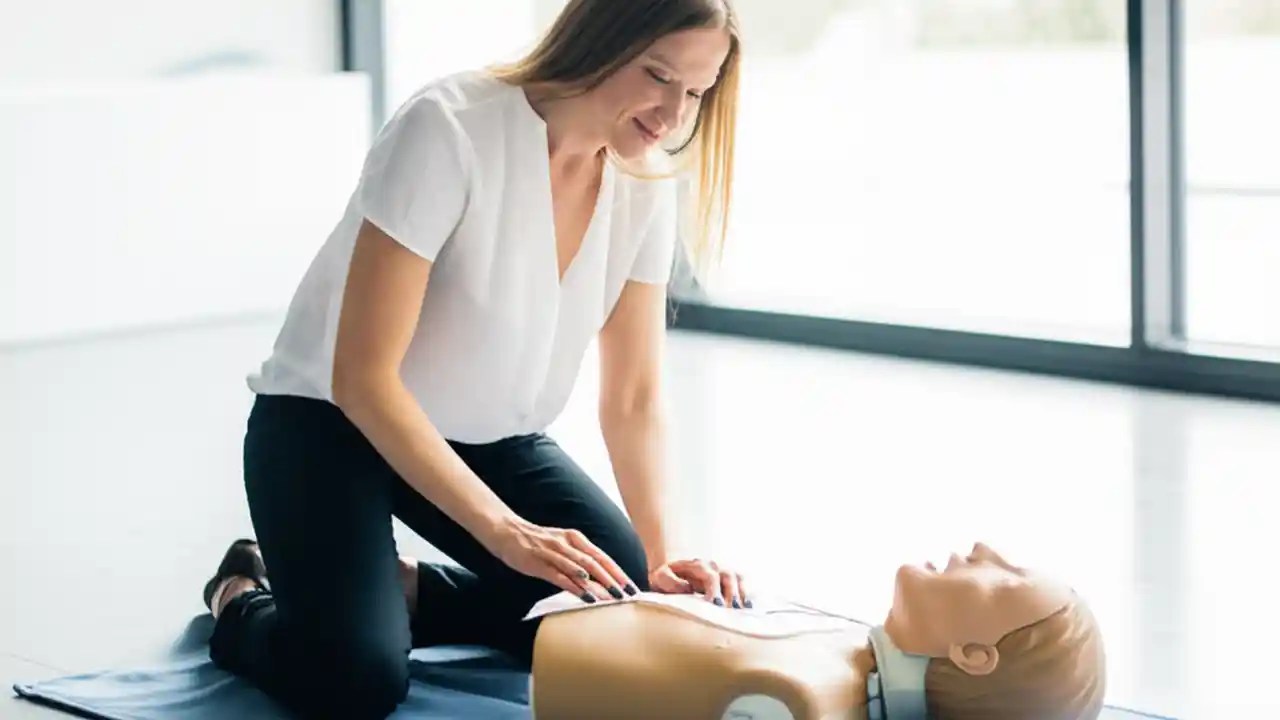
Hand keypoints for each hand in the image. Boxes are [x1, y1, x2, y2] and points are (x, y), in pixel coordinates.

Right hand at [486, 515, 638, 602]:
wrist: (507, 531)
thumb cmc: (536, 541)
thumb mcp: (561, 545)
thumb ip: (578, 557)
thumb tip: (597, 576)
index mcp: (575, 538)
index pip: (602, 556)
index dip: (618, 571)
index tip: (632, 586)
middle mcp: (568, 544)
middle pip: (596, 563)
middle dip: (613, 580)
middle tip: (627, 595)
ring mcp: (554, 553)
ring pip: (581, 569)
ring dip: (599, 584)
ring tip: (612, 597)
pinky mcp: (539, 563)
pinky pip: (561, 576)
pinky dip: (575, 586)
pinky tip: (586, 595)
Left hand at [648, 558, 751, 608]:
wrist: (666, 577)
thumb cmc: (663, 581)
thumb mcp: (658, 578)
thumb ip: (668, 581)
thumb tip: (688, 588)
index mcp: (696, 565)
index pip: (710, 575)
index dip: (714, 590)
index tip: (714, 605)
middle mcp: (712, 565)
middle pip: (728, 575)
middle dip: (731, 593)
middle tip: (731, 610)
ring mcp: (722, 571)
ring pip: (738, 577)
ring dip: (743, 592)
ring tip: (745, 609)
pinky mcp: (727, 580)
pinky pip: (743, 583)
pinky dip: (749, 593)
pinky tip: (751, 607)